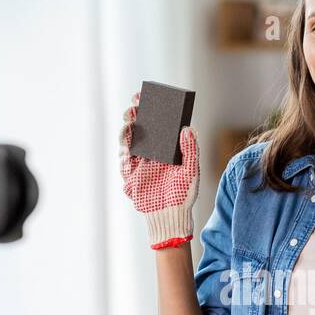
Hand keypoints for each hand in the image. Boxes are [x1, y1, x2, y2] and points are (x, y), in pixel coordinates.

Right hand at [118, 91, 198, 248]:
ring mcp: (139, 162)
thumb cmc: (183, 196)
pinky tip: (127, 142)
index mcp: (166, 149)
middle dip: (136, 114)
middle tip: (135, 103)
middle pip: (141, 128)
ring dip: (127, 128)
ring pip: (129, 139)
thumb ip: (189, 150)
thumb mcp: (191, 171)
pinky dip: (123, 148)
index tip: (149, 96)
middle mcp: (152, 153)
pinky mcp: (130, 174)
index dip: (153, 110)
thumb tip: (187, 128)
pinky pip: (123, 158)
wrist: (169, 218)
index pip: (159, 124)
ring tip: (130, 120)